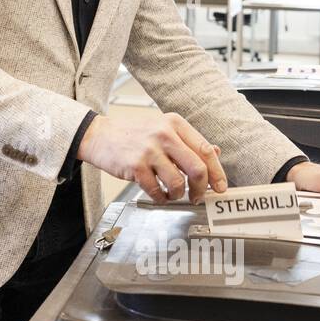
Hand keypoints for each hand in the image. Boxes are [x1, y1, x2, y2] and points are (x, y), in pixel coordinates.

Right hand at [78, 112, 226, 203]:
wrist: (99, 135)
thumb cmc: (132, 134)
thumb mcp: (162, 128)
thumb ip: (188, 141)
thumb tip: (215, 153)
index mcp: (175, 123)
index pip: (206, 150)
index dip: (217, 172)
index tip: (220, 186)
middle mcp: (164, 134)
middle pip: (197, 168)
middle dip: (201, 188)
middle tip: (198, 196)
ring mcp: (149, 150)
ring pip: (178, 182)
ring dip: (178, 194)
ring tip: (172, 193)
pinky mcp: (135, 166)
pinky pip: (157, 190)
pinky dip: (161, 197)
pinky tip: (158, 193)